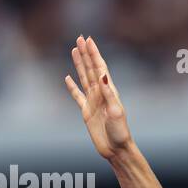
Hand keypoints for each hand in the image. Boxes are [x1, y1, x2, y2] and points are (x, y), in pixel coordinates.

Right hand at [63, 36, 133, 160]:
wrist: (116, 149)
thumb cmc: (120, 132)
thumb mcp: (116, 111)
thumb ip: (108, 93)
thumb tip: (101, 75)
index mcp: (109, 91)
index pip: (100, 67)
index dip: (94, 53)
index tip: (88, 39)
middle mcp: (101, 94)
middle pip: (91, 69)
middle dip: (86, 53)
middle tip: (79, 38)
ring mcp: (93, 102)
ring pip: (83, 78)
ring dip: (79, 64)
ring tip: (74, 50)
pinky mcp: (86, 112)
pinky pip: (77, 96)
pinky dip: (71, 86)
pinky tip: (67, 78)